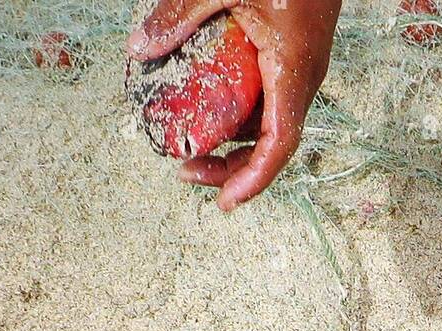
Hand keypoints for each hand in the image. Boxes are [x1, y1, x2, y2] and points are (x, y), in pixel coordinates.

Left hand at [127, 0, 342, 209]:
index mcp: (292, 70)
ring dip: (235, 142)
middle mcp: (301, 78)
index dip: (252, 180)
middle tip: (188, 173)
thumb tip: (140, 47)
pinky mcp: (291, 56)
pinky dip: (240, 114)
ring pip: (268, 123)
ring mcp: (299, 69)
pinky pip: (267, 98)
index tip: (225, 202)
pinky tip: (211, 109)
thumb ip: (181, 14)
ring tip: (194, 148)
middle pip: (271, 144)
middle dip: (232, 168)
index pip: (278, 145)